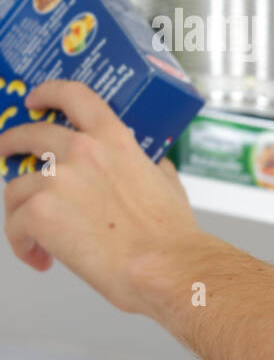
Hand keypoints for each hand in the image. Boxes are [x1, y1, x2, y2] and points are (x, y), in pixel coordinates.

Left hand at [0, 79, 204, 313]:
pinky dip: (23, 245)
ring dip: (22, 212)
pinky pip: (14, 225)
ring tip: (39, 239)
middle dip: (11, 143)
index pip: (74, 96)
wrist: (164, 266)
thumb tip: (151, 168)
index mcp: (115, 141)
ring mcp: (56, 181)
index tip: (35, 101)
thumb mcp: (169, 184)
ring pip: (16, 189)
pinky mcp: (39, 213)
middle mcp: (82, 152)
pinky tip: (41, 258)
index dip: (47, 93)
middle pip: (29, 134)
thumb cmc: (171, 234)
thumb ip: (152, 168)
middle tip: (7, 155)